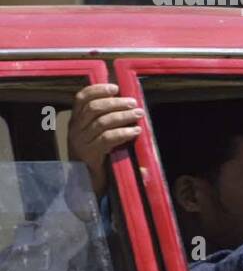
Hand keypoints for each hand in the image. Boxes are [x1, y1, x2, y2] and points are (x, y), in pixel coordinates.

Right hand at [67, 83, 143, 198]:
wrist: (85, 182)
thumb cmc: (97, 155)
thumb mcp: (97, 135)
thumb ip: (106, 120)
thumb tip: (128, 105)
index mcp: (75, 121)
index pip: (81, 98)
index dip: (97, 89)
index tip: (115, 87)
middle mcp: (75, 130)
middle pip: (93, 108)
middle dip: (115, 102)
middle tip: (133, 103)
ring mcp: (81, 142)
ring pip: (102, 122)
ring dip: (123, 116)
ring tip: (139, 114)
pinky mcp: (90, 155)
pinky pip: (107, 139)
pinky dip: (124, 132)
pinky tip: (136, 131)